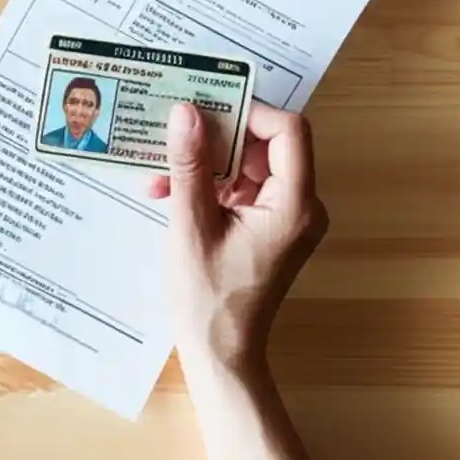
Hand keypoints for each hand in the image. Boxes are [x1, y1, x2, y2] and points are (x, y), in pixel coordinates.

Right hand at [148, 102, 326, 458]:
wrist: (219, 351)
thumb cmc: (208, 297)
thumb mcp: (190, 225)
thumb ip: (190, 166)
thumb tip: (185, 113)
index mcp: (293, 204)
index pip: (288, 131)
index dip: (250, 111)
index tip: (205, 107)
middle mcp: (299, 206)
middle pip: (266, 145)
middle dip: (218, 135)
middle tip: (175, 128)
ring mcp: (284, 217)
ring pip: (248, 165)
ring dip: (205, 162)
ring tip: (160, 169)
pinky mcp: (267, 227)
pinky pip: (241, 189)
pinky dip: (208, 185)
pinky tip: (169, 191)